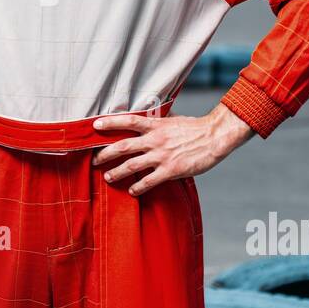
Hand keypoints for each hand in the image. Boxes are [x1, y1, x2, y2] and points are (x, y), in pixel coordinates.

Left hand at [91, 103, 253, 194]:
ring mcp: (161, 156)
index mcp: (156, 125)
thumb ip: (159, 121)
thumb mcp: (174, 119)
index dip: (110, 123)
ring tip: (108, 177)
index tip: (94, 126)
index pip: (128, 121)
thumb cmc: (195, 128)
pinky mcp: (170, 170)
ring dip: (117, 172)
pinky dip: (138, 187)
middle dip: (105, 154)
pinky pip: (149, 181)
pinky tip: (132, 191)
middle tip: (95, 160)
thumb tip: (149, 116)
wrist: (214, 137)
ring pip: (131, 165)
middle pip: (122, 146)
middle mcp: (155, 140)